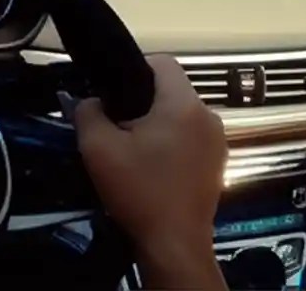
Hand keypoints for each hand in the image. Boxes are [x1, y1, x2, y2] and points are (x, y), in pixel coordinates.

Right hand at [73, 54, 227, 288]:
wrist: (173, 243)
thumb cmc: (139, 191)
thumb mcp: (98, 148)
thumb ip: (87, 112)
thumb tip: (91, 102)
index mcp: (184, 104)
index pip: (162, 61)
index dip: (133, 68)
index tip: (113, 93)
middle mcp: (208, 116)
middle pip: (171, 90)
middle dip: (142, 101)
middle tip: (116, 125)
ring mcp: (218, 141)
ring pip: (180, 115)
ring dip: (157, 124)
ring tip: (132, 149)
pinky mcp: (218, 163)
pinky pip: (191, 137)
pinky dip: (171, 143)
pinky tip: (152, 167)